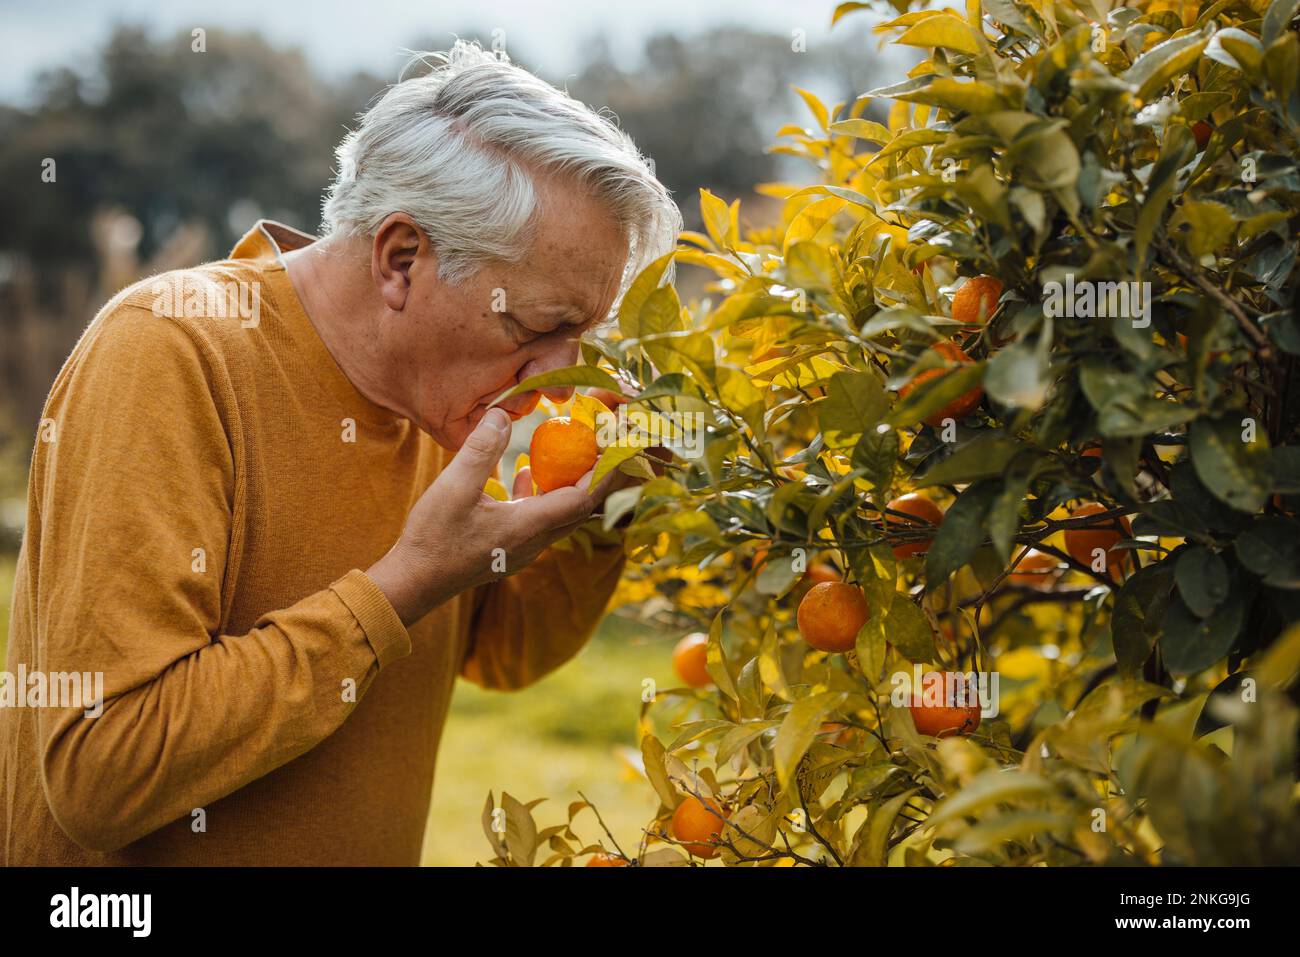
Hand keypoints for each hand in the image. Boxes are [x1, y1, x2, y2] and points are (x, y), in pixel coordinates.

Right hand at [367, 408, 620, 625]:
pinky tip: (527, 473)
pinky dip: (543, 495)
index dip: (604, 472)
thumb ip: (481, 449)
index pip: (584, 499)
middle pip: (582, 507)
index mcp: (529, 526)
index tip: (616, 446)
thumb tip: (502, 414)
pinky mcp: (511, 549)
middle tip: (605, 445)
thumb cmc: (434, 537)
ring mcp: (524, 548)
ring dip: (571, 484)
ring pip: (562, 514)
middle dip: (598, 476)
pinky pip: (540, 519)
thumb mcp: (453, 486)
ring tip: (573, 453)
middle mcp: (535, 540)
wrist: (416, 581)